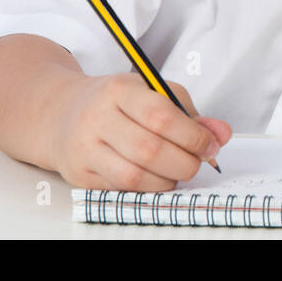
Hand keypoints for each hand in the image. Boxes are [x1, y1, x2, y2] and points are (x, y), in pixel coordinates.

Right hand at [48, 72, 231, 191]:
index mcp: (120, 90)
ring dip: (167, 180)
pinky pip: (120, 190)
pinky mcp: (79, 175)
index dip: (193, 135)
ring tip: (177, 172)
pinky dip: (147, 189)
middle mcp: (97, 118)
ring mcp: (84, 148)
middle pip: (149, 150)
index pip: (161, 115)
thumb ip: (189, 113)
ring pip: (134, 176)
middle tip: (198, 163)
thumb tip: (221, 135)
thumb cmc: (116, 102)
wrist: (60, 113)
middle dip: (184, 163)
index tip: (210, 145)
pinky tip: (156, 178)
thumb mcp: (152, 92)